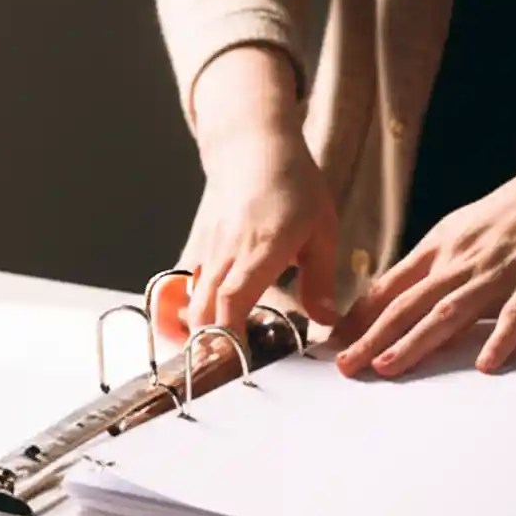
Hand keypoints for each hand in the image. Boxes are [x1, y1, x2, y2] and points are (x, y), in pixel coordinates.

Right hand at [153, 47, 338, 343]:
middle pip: (202, 308)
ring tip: (215, 353)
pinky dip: (193, 308)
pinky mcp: (202, 248)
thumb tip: (326, 322)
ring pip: (191, 299)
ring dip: (199, 328)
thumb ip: (321, 281)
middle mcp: (228, 252)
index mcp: (262, 248)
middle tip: (225, 368)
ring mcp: (210, 250)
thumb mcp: (322, 232)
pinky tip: (209, 323)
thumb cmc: (293, 185)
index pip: (233, 297)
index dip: (229, 331)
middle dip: (208, 341)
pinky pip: (190, 285)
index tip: (236, 356)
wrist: (252, 148)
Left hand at [334, 106, 515, 377]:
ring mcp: (499, 270)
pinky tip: (485, 364)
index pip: (388, 287)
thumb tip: (393, 298)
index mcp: (440, 247)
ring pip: (449, 311)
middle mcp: (461, 259)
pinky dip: (501, 337)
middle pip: (408, 304)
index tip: (332, 342)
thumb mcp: (460, 231)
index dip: (358, 317)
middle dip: (372, 337)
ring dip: (416, 341)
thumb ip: (430, 268)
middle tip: (345, 366)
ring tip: (387, 367)